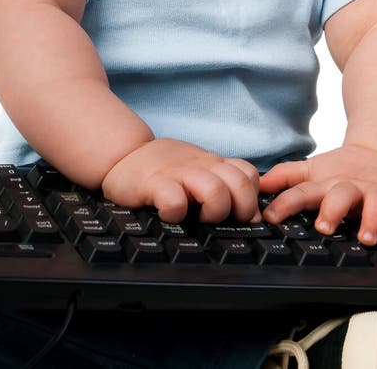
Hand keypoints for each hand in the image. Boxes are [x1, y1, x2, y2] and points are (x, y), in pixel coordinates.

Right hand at [101, 138, 260, 223]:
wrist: (124, 154)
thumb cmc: (164, 170)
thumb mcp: (197, 170)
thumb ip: (221, 185)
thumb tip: (252, 216)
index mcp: (213, 165)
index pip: (249, 175)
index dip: (251, 199)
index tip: (239, 216)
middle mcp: (201, 167)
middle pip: (241, 183)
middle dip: (241, 209)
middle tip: (222, 220)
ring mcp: (179, 173)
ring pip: (215, 190)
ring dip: (212, 211)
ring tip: (197, 219)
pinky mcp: (154, 183)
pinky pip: (174, 200)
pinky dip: (176, 213)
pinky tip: (169, 215)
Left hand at [259, 144, 376, 245]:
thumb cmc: (341, 171)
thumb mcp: (312, 172)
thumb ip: (285, 178)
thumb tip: (256, 184)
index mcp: (327, 183)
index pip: (303, 192)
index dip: (285, 204)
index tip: (271, 218)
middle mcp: (352, 187)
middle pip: (342, 195)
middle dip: (333, 210)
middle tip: (325, 227)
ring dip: (373, 217)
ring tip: (366, 236)